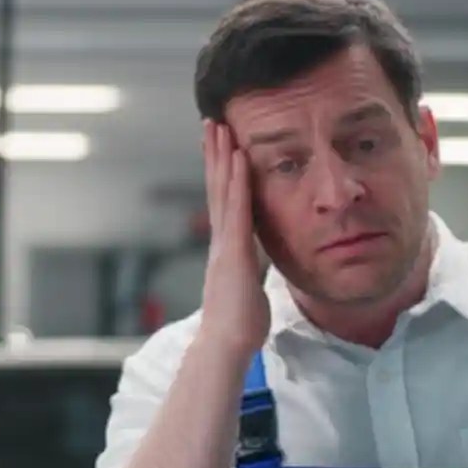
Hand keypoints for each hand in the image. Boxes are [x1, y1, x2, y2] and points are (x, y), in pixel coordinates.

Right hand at [199, 119, 270, 356]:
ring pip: (223, 191)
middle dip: (215, 153)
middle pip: (217, 187)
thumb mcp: (249, 290)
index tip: (221, 145)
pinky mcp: (235, 251)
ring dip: (222, 156)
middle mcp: (222, 240)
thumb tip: (255, 270)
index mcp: (227, 248)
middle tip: (212, 121)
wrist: (226, 345)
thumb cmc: (239, 325)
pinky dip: (238, 181)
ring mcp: (226, 243)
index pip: (224, 202)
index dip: (221, 172)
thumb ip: (251, 273)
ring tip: (220, 126)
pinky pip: (238, 209)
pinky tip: (239, 157)